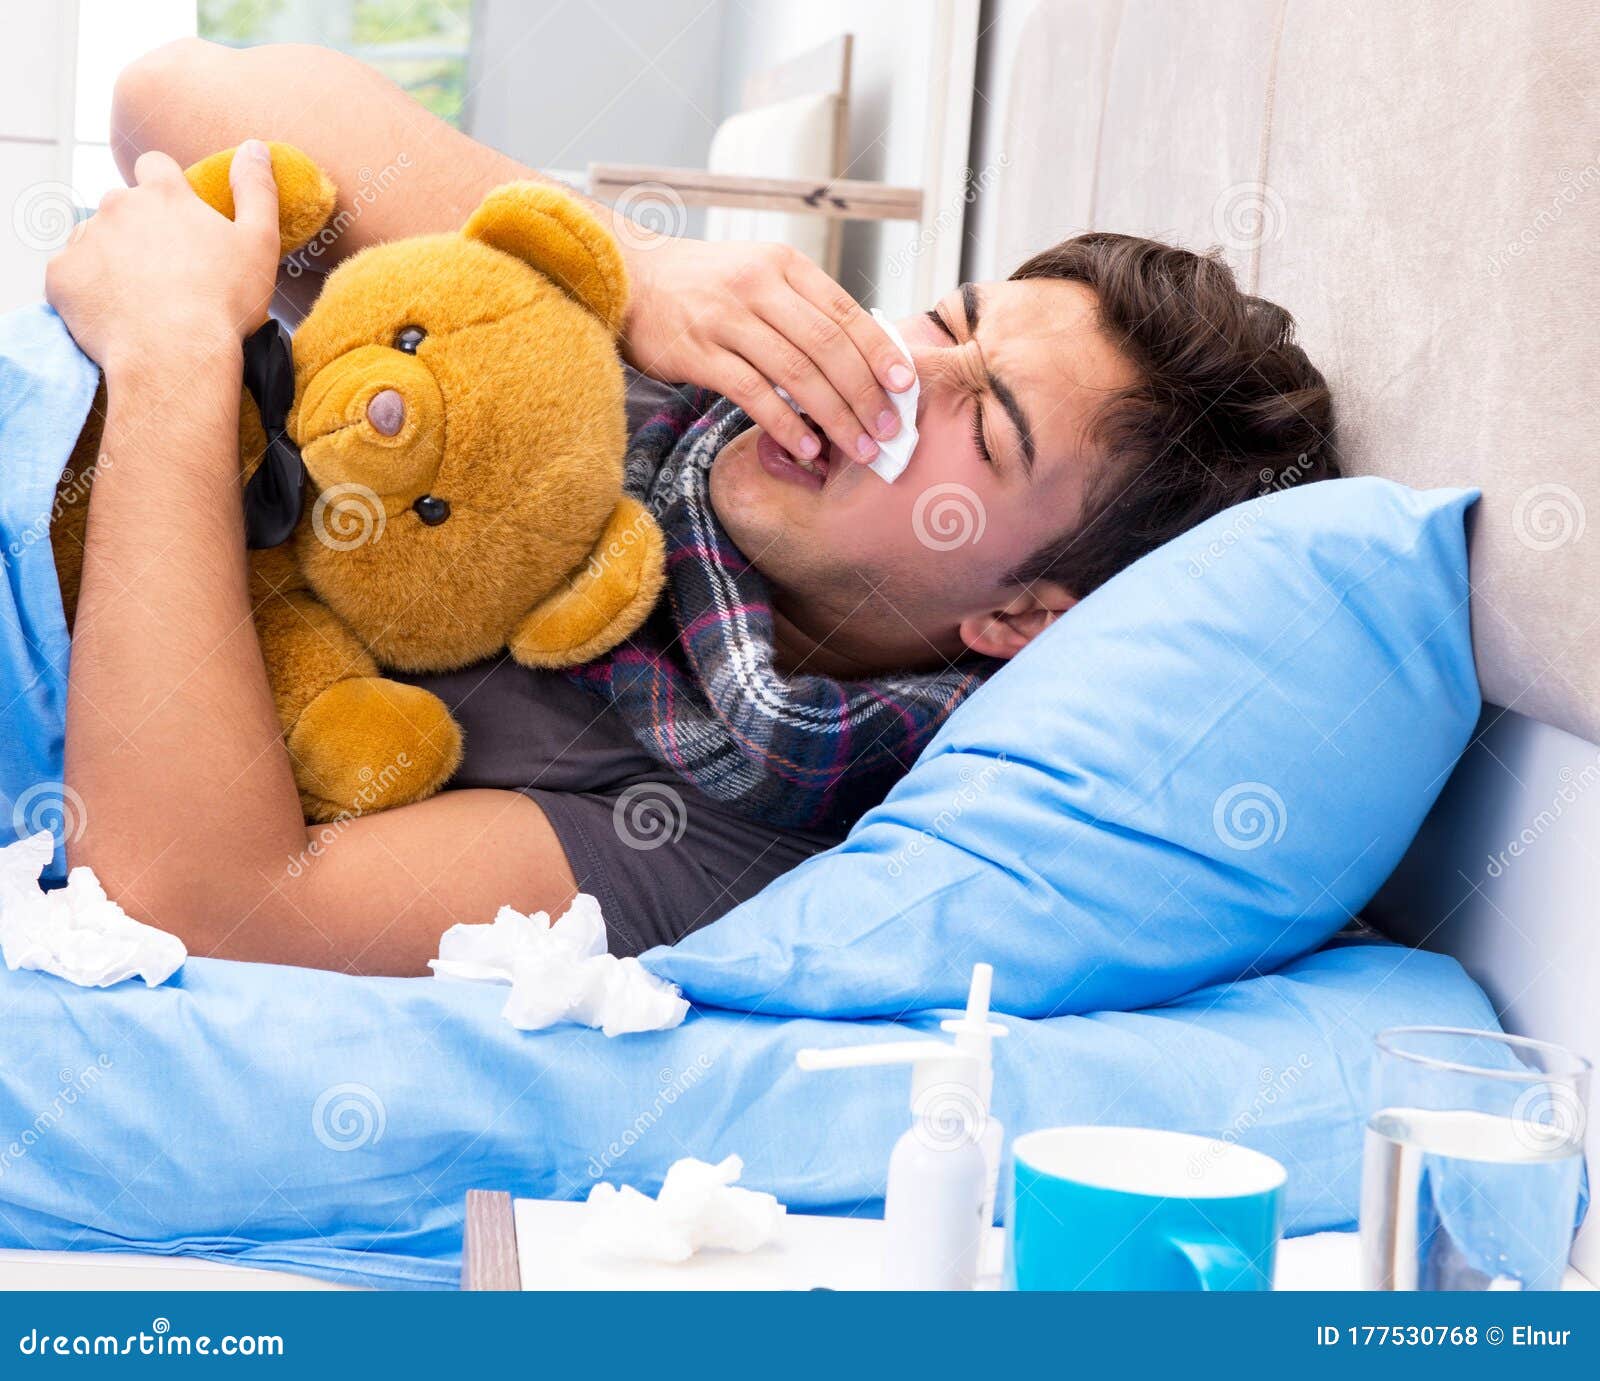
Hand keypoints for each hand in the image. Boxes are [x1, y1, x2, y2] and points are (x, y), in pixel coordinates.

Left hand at [46, 141, 280, 377]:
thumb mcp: (259, 244)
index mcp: (164, 195)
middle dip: (138, 230)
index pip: (154, 166)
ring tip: (140, 298)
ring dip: (112, 258)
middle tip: (165, 272)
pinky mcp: (61, 275)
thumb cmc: (224, 304)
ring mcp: (85, 239)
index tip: (177, 218)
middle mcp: (117, 206)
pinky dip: (89, 290)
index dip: (165, 187)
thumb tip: (255, 147)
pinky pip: (70, 276)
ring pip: (95, 239)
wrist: (174, 356)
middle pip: (122, 206)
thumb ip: (256, 191)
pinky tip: (115, 314)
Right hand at [615, 234, 914, 465]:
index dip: (880, 352)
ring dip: (834, 416)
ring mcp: (726, 318)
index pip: (845, 311)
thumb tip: (862, 360)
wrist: (629, 276)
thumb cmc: (703, 286)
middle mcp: (758, 285)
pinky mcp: (697, 351)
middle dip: (865, 394)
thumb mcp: (758, 276)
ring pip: (797, 372)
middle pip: (828, 346)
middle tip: (887, 431)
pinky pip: (753, 393)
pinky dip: (786, 424)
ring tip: (858, 447)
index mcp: (783, 265)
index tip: (904, 387)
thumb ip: (803, 309)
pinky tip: (807, 448)